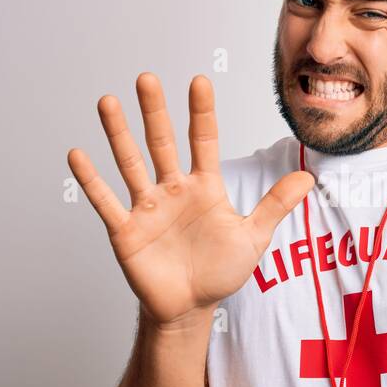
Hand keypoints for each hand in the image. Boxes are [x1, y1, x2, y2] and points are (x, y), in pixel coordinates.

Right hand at [67, 72, 314, 327]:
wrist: (190, 308)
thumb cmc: (219, 271)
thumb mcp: (253, 237)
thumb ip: (275, 205)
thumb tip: (308, 178)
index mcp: (203, 187)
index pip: (202, 141)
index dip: (201, 112)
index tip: (199, 81)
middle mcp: (172, 189)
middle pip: (161, 142)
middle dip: (154, 111)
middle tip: (147, 78)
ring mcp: (147, 207)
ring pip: (130, 163)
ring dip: (118, 134)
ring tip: (107, 102)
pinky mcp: (126, 231)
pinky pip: (106, 202)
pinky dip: (92, 180)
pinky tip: (78, 155)